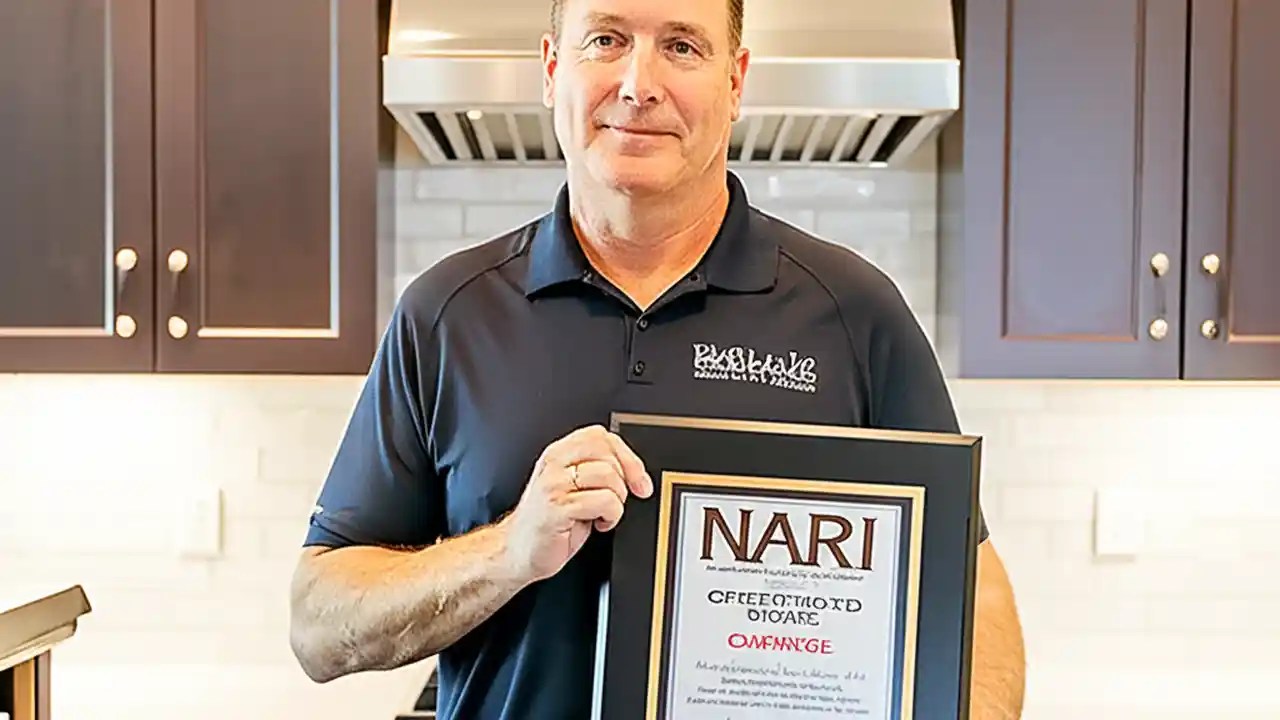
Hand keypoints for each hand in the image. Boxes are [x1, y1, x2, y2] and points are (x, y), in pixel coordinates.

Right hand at [501, 425, 652, 583]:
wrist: (516, 552)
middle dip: (625, 480)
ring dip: (617, 500)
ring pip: (609, 476)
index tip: (638, 480)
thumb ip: (595, 471)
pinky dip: (611, 516)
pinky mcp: (558, 508)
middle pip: (607, 453)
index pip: (601, 436)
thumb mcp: (571, 488)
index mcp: (558, 454)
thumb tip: (633, 470)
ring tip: (604, 513)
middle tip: (616, 500)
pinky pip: (604, 501)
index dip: (627, 456)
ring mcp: (554, 485)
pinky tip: (598, 523)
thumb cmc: (547, 523)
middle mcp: (554, 464)